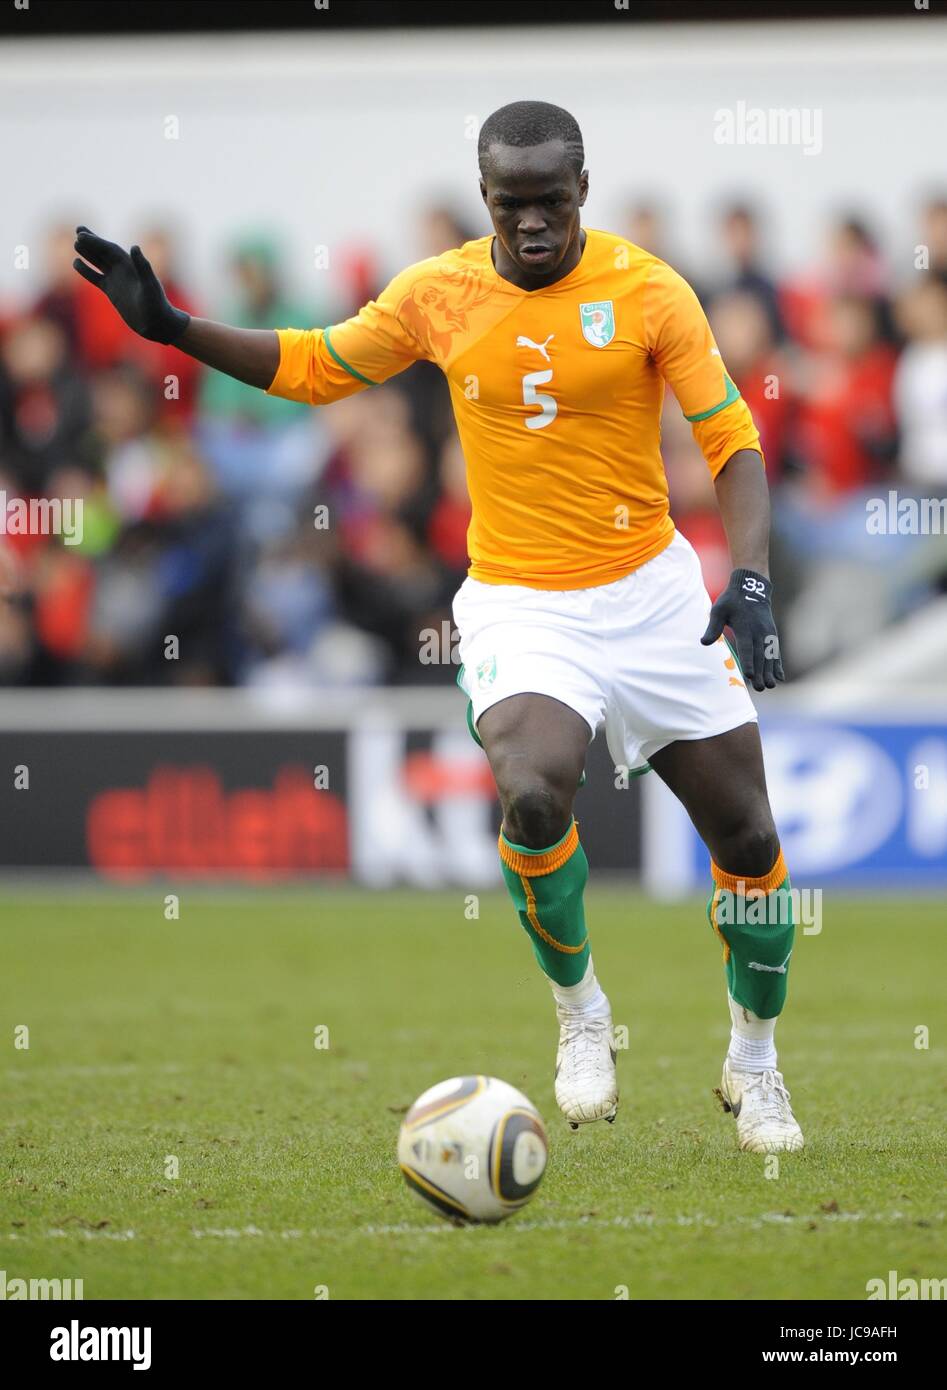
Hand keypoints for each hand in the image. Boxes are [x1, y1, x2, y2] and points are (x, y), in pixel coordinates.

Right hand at [73, 226, 189, 344]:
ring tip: (75, 243)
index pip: (110, 249)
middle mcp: (123, 270)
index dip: (96, 241)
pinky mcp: (112, 292)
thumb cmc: (157, 305)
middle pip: (104, 252)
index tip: (81, 235)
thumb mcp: (149, 285)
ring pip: (99, 262)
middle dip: (91, 241)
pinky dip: (86, 270)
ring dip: (88, 252)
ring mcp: (117, 280)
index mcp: (131, 266)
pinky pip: (96, 277)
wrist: (157, 324)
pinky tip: (76, 262)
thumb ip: (143, 266)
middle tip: (78, 229)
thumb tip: (134, 247)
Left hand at [700, 568, 784, 690]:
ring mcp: (767, 634)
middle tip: (759, 688)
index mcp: (745, 626)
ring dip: (769, 672)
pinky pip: (775, 652)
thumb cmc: (731, 601)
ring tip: (769, 686)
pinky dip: (778, 665)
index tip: (748, 674)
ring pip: (769, 656)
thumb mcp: (719, 610)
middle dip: (760, 673)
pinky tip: (779, 677)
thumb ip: (713, 627)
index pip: (746, 647)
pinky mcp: (772, 635)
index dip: (747, 661)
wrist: (752, 589)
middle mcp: (759, 631)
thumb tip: (704, 642)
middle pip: (759, 655)